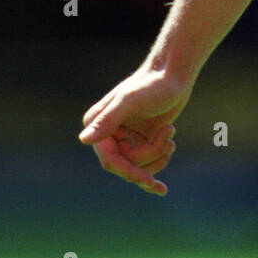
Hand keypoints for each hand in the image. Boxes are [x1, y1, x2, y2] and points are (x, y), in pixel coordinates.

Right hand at [79, 69, 192, 195]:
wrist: (173, 76)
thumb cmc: (152, 84)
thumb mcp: (130, 102)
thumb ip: (107, 120)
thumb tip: (84, 139)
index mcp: (98, 124)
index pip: (111, 160)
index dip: (129, 172)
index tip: (150, 181)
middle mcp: (108, 134)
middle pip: (128, 165)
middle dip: (151, 156)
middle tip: (170, 141)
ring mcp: (125, 139)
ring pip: (140, 166)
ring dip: (159, 154)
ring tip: (171, 132)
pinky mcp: (140, 140)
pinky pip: (147, 163)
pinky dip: (161, 160)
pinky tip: (169, 157)